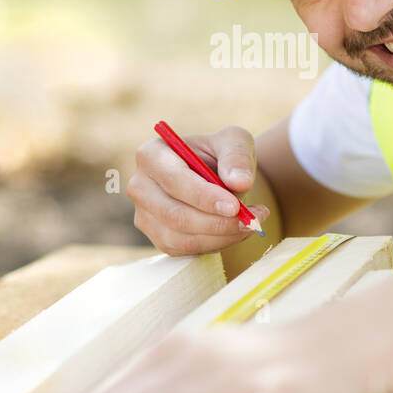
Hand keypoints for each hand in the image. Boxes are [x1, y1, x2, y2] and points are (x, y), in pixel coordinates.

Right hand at [129, 125, 269, 255]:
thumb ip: (237, 156)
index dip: (203, 196)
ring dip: (222, 236)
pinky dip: (217, 244)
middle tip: (252, 220)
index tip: (234, 206)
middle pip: (174, 214)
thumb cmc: (222, 156)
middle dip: (216, 222)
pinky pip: (187, 250)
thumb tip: (239, 182)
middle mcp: (140, 186)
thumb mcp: (234, 142)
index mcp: (152, 154)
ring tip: (252, 223)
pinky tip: (237, 231)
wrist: (219, 178)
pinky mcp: (158, 237)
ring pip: (181, 238)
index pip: (173, 180)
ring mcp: (145, 216)